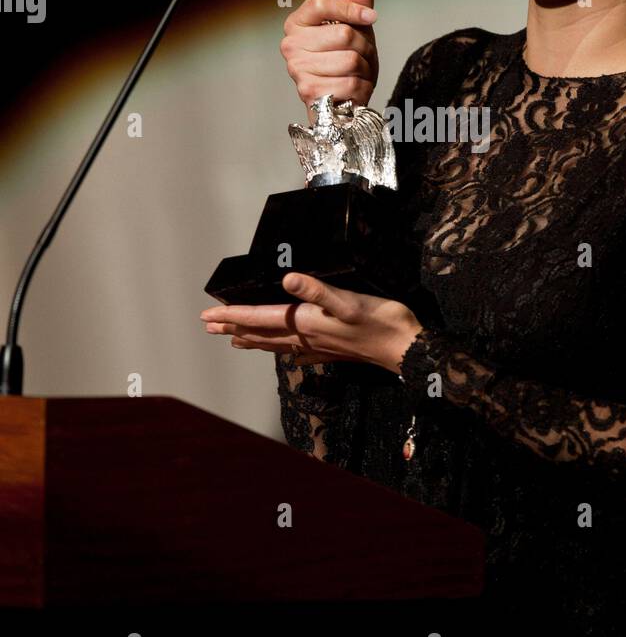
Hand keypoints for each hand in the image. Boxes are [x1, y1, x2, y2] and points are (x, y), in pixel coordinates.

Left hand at [200, 271, 423, 375]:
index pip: (261, 318)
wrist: (405, 349)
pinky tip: (289, 356)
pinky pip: (300, 352)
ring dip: (254, 340)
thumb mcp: (349, 301)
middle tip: (210, 327)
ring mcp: (320, 347)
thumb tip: (288, 280)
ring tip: (236, 341)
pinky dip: (286, 352)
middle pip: (262, 333)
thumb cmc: (380, 323)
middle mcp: (307, 337)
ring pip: (277, 344)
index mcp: (307, 323)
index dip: (233, 315)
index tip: (208, 315)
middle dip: (235, 329)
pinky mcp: (334, 351)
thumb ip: (317, 291)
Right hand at [280, 0, 379, 117]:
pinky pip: (350, 83)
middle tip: (362, 55)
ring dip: (365, 69)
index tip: (370, 16)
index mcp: (298, 23)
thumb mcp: (355, 28)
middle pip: (344, 34)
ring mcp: (298, 68)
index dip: (351, 8)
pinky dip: (361, 88)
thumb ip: (357, 4)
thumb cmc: (343, 62)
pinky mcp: (309, 91)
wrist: (338, 102)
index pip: (322, 4)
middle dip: (364, 47)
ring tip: (357, 73)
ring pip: (351, 60)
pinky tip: (353, 88)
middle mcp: (291, 44)